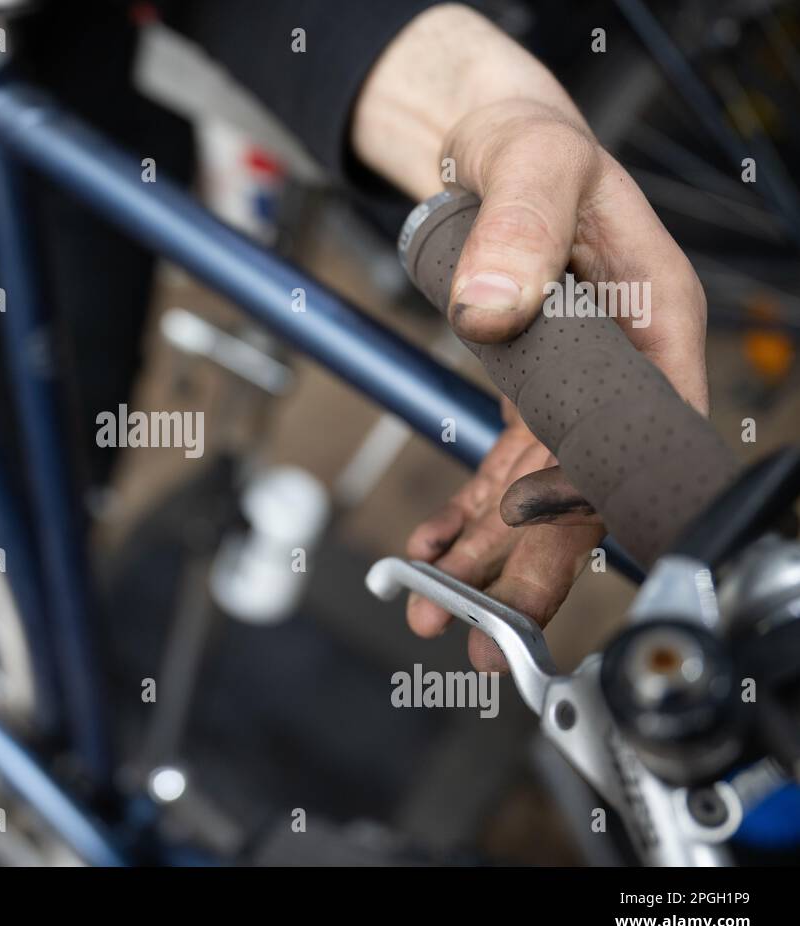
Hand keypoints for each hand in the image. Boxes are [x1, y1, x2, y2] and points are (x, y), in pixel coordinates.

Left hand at [354, 5, 709, 667]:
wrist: (492, 142)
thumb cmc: (534, 145)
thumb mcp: (534, 163)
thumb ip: (522, 227)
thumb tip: (497, 306)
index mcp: (650, 317)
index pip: (639, 428)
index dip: (595, 493)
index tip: (545, 542)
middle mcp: (618, 367)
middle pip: (584, 485)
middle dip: (535, 562)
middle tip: (485, 627)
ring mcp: (572, 388)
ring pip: (537, 492)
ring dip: (489, 556)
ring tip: (440, 612)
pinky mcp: (526, 394)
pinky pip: (499, 467)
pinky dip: (464, 513)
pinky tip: (429, 551)